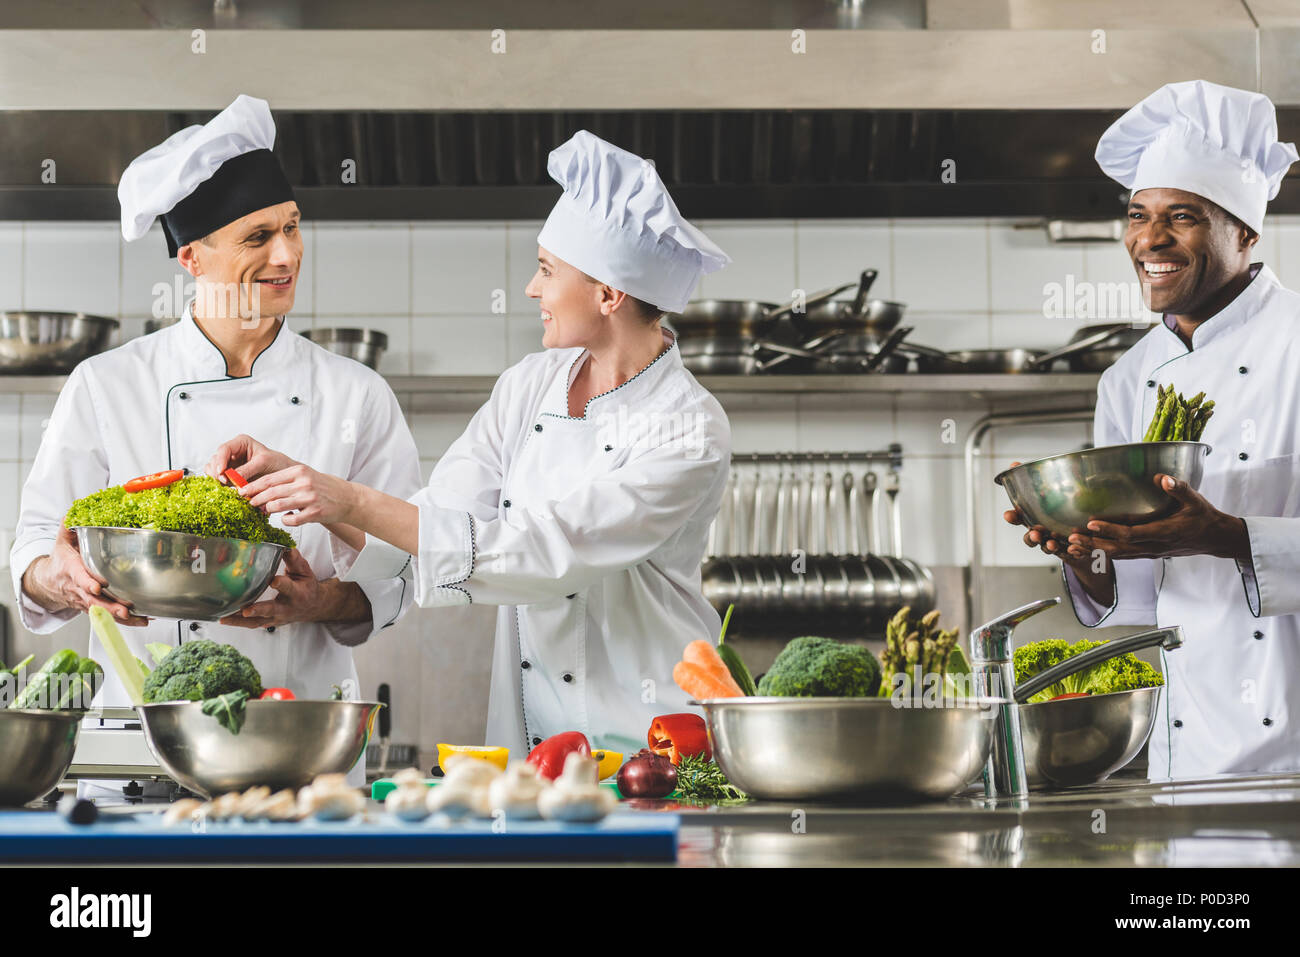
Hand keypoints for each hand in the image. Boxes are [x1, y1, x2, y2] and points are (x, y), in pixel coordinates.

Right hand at [23, 527, 148, 625]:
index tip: (97, 587)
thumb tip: (78, 508)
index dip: (87, 582)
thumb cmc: (60, 559)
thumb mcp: (62, 540)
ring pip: (102, 611)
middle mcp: (78, 588)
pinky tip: (143, 619)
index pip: (78, 576)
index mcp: (71, 569)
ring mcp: (85, 601)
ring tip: (138, 618)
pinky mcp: (93, 608)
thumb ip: (70, 525)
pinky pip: (108, 617)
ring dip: (120, 617)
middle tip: (124, 609)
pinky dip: (126, 621)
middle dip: (109, 606)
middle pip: (93, 600)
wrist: (47, 582)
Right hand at [206, 434, 296, 484]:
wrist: (283, 474)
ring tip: (226, 485)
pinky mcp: (229, 475)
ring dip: (216, 477)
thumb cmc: (277, 463)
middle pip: (215, 459)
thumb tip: (231, 478)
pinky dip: (219, 483)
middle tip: (224, 482)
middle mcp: (233, 451)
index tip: (222, 472)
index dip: (220, 460)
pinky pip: (217, 478)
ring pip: (213, 469)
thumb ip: (247, 469)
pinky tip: (226, 488)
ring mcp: (229, 463)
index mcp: (241, 442)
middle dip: (217, 471)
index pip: (224, 449)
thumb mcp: (264, 463)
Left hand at [219, 548, 323, 627]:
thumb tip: (283, 545)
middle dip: (258, 610)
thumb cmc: (306, 586)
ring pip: (257, 621)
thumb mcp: (304, 571)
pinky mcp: (268, 623)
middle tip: (246, 611)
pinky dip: (237, 623)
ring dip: (240, 621)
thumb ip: (293, 559)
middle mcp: (286, 607)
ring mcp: (276, 617)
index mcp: (297, 593)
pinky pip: (251, 624)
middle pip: (271, 610)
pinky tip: (224, 618)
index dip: (281, 584)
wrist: (313, 606)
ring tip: (225, 617)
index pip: (288, 587)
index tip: (273, 580)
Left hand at [239, 463, 356, 526]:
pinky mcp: (315, 513)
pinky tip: (287, 518)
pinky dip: (285, 520)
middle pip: (270, 492)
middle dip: (255, 499)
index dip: (252, 486)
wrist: (347, 498)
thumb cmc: (323, 487)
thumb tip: (259, 487)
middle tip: (248, 503)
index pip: (269, 479)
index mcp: (299, 471)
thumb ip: (285, 480)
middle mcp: (304, 483)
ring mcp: (309, 498)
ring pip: (277, 505)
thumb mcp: (305, 476)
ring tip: (265, 511)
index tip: (241, 491)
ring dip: (268, 510)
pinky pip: (291, 520)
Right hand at [1001, 461, 1079, 563]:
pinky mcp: (1069, 549)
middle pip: (1031, 537)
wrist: (1085, 524)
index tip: (1008, 515)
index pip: (1018, 518)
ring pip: (1046, 547)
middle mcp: (1041, 531)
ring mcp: (1054, 542)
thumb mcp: (1051, 488)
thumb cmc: (1061, 506)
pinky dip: (1067, 552)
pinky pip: (1066, 553)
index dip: (1012, 517)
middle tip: (1035, 534)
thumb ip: (1033, 479)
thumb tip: (1013, 464)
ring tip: (1052, 544)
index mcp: (1033, 518)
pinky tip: (1072, 548)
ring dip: (1047, 546)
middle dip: (1031, 537)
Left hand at [1064, 473, 1250, 561]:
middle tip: (1071, 538)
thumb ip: (1179, 489)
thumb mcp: (1195, 500)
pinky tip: (1089, 547)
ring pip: (1118, 555)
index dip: (1110, 529)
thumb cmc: (1204, 517)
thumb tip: (1162, 478)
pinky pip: (1123, 555)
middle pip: (1118, 550)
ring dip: (1095, 550)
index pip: (1132, 534)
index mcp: (1163, 533)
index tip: (1091, 523)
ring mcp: (1150, 553)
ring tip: (1073, 543)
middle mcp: (1153, 547)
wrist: (1215, 539)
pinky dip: (1104, 553)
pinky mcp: (1147, 553)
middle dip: (1093, 545)